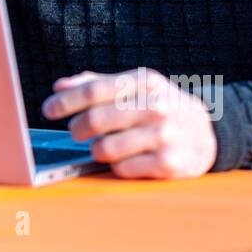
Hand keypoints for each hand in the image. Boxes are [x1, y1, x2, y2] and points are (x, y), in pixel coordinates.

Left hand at [41, 68, 217, 178]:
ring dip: (96, 149)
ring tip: (103, 145)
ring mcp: (164, 136)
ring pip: (105, 149)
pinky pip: (122, 169)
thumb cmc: (158, 106)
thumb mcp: (135, 87)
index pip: (95, 90)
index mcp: (145, 82)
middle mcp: (156, 107)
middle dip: (76, 128)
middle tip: (74, 132)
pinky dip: (116, 165)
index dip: (66, 101)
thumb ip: (96, 83)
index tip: (48, 109)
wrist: (204, 133)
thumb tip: (59, 86)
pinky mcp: (168, 164)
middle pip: (96, 120)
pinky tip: (125, 158)